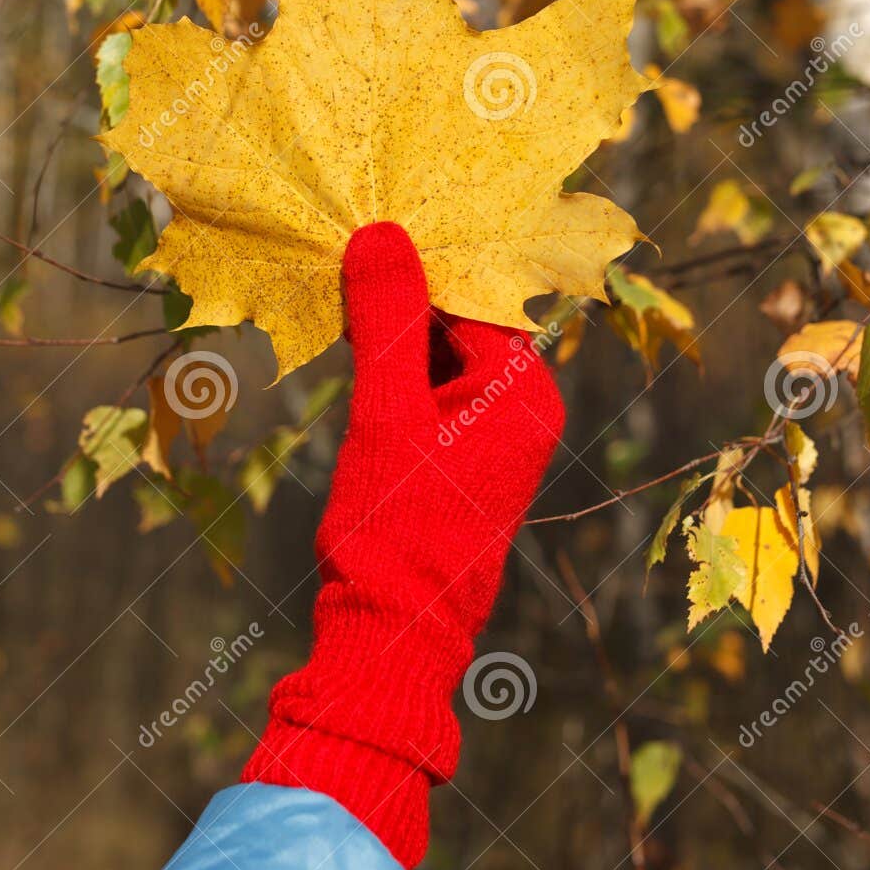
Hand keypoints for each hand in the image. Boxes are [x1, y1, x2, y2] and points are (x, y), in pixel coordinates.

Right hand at [242, 222, 563, 868]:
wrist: (393, 636)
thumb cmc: (395, 526)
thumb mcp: (383, 411)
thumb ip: (387, 319)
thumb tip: (382, 233)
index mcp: (524, 393)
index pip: (476, 297)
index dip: (421, 265)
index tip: (367, 235)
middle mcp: (527, 413)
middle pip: (465, 325)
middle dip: (408, 299)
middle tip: (345, 263)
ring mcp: (501, 444)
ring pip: (448, 361)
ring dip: (399, 338)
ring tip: (341, 308)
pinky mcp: (472, 468)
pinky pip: (441, 398)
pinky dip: (402, 378)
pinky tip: (358, 366)